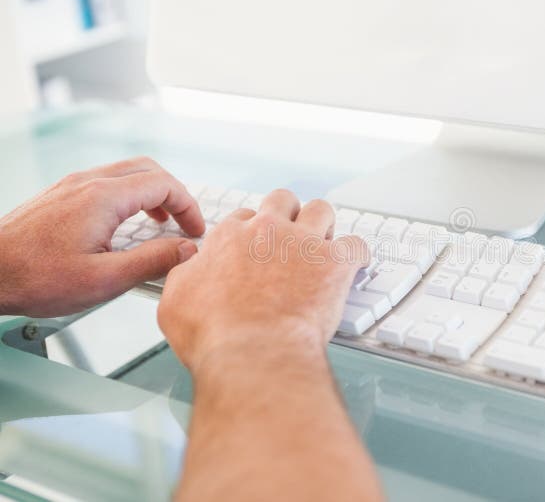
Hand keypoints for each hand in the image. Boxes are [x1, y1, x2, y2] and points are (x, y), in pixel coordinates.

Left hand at [0, 157, 204, 316]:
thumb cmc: (36, 278)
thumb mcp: (104, 279)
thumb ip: (152, 261)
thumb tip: (186, 249)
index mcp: (103, 198)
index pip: (163, 185)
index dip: (188, 207)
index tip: (195, 231)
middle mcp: (87, 182)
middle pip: (147, 169)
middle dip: (174, 193)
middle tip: (184, 222)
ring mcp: (71, 186)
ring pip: (126, 173)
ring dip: (151, 194)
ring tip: (160, 224)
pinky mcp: (60, 195)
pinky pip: (106, 183)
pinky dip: (129, 196)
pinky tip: (126, 225)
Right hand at [157, 189, 367, 372]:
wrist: (252, 354)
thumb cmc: (214, 335)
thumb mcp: (175, 302)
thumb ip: (186, 275)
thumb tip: (191, 268)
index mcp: (230, 238)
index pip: (244, 219)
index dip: (252, 235)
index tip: (258, 250)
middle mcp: (267, 231)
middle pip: (282, 201)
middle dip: (288, 215)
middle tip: (292, 238)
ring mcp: (303, 243)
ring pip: (321, 210)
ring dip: (323, 226)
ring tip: (323, 246)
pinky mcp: (335, 263)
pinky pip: (357, 244)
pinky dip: (356, 255)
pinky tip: (353, 266)